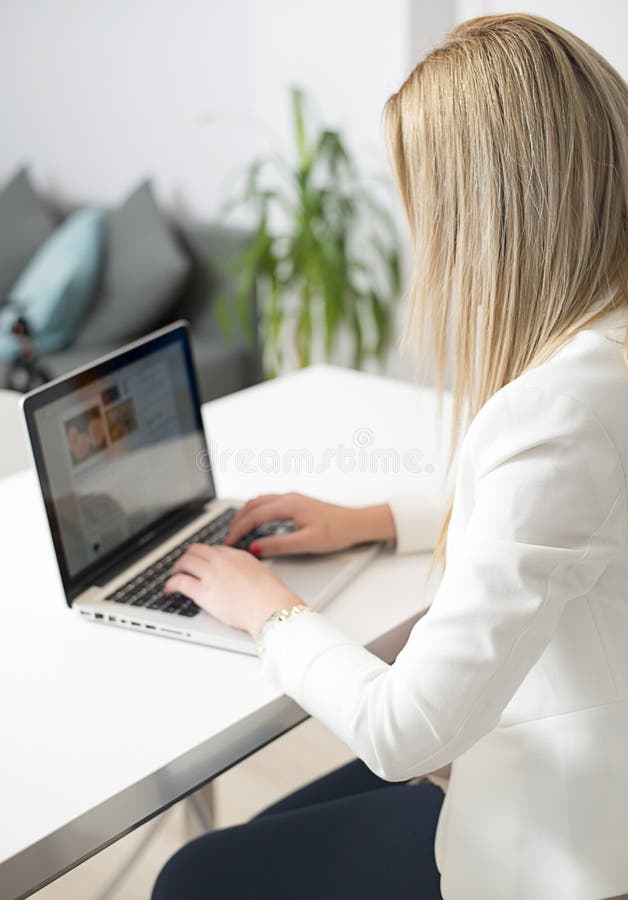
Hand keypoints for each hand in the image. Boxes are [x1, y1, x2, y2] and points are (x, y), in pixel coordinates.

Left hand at [165, 543, 302, 637]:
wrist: (270, 606)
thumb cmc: (271, 596)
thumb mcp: (263, 574)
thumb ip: (250, 571)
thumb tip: (247, 578)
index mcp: (238, 555)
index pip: (215, 549)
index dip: (205, 556)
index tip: (202, 562)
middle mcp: (222, 561)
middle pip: (197, 550)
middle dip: (187, 557)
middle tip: (183, 566)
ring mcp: (211, 574)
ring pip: (185, 562)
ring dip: (177, 568)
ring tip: (174, 576)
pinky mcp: (203, 591)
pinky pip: (180, 582)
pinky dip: (170, 584)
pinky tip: (168, 589)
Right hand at [224, 493, 395, 556]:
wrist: (356, 523)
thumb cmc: (337, 531)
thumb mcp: (306, 543)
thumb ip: (279, 545)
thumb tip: (255, 548)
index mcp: (288, 505)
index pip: (253, 515)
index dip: (237, 529)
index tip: (228, 542)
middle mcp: (288, 498)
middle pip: (252, 505)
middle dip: (236, 521)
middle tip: (227, 538)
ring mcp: (292, 499)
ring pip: (259, 502)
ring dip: (245, 515)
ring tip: (237, 531)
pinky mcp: (296, 503)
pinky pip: (267, 503)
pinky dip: (255, 512)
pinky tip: (255, 523)